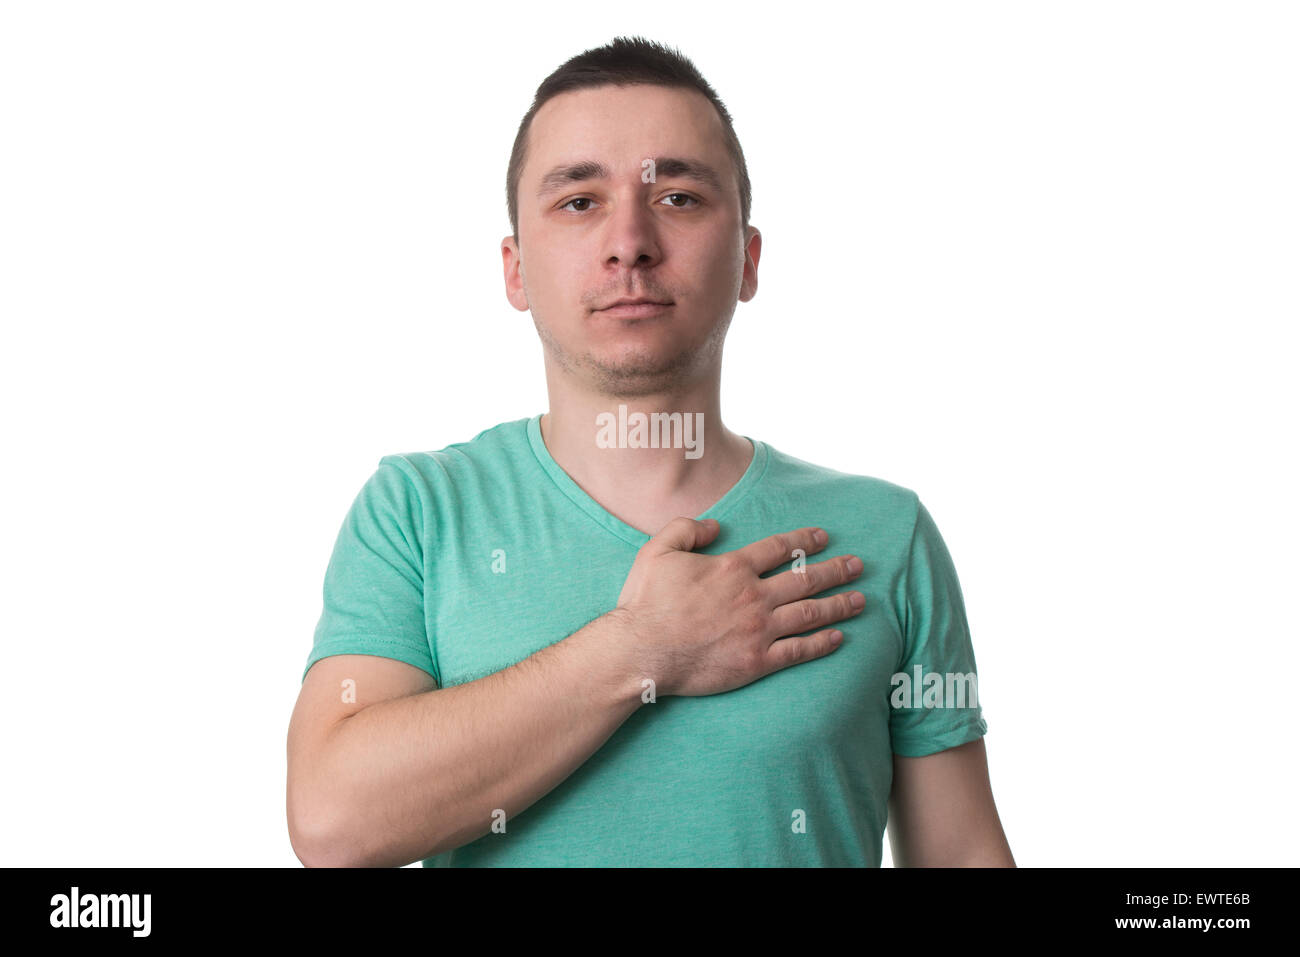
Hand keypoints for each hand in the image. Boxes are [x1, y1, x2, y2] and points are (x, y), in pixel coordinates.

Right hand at [615, 517, 864, 696]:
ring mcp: (758, 630)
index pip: (779, 548)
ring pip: (810, 613)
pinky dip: (822, 643)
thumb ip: (687, 529)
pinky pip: (798, 651)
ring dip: (839, 605)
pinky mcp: (756, 661)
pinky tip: (839, 637)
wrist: (641, 651)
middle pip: (805, 579)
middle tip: (858, 565)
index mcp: (733, 568)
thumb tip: (716, 526)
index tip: (823, 537)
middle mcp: (753, 596)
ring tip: (860, 599)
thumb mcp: (658, 550)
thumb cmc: (646, 602)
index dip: (804, 540)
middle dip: (836, 570)